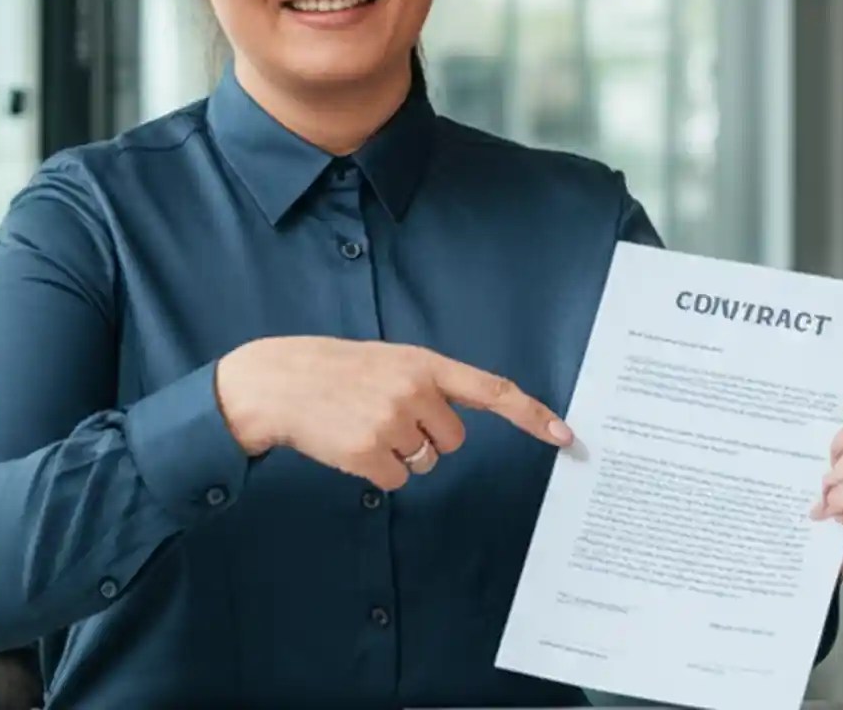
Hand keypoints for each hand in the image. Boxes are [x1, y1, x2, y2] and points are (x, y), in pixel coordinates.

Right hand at [215, 337, 572, 489]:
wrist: (278, 383)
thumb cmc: (334, 372)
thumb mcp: (386, 361)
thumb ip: (425, 383)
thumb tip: (453, 422)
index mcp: (423, 363)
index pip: (490, 389)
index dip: (530, 414)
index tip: (564, 435)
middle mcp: (413, 390)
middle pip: (452, 441)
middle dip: (426, 438)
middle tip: (384, 418)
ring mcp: (390, 423)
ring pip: (424, 462)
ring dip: (398, 454)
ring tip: (360, 427)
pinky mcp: (368, 453)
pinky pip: (396, 480)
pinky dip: (375, 472)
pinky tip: (350, 446)